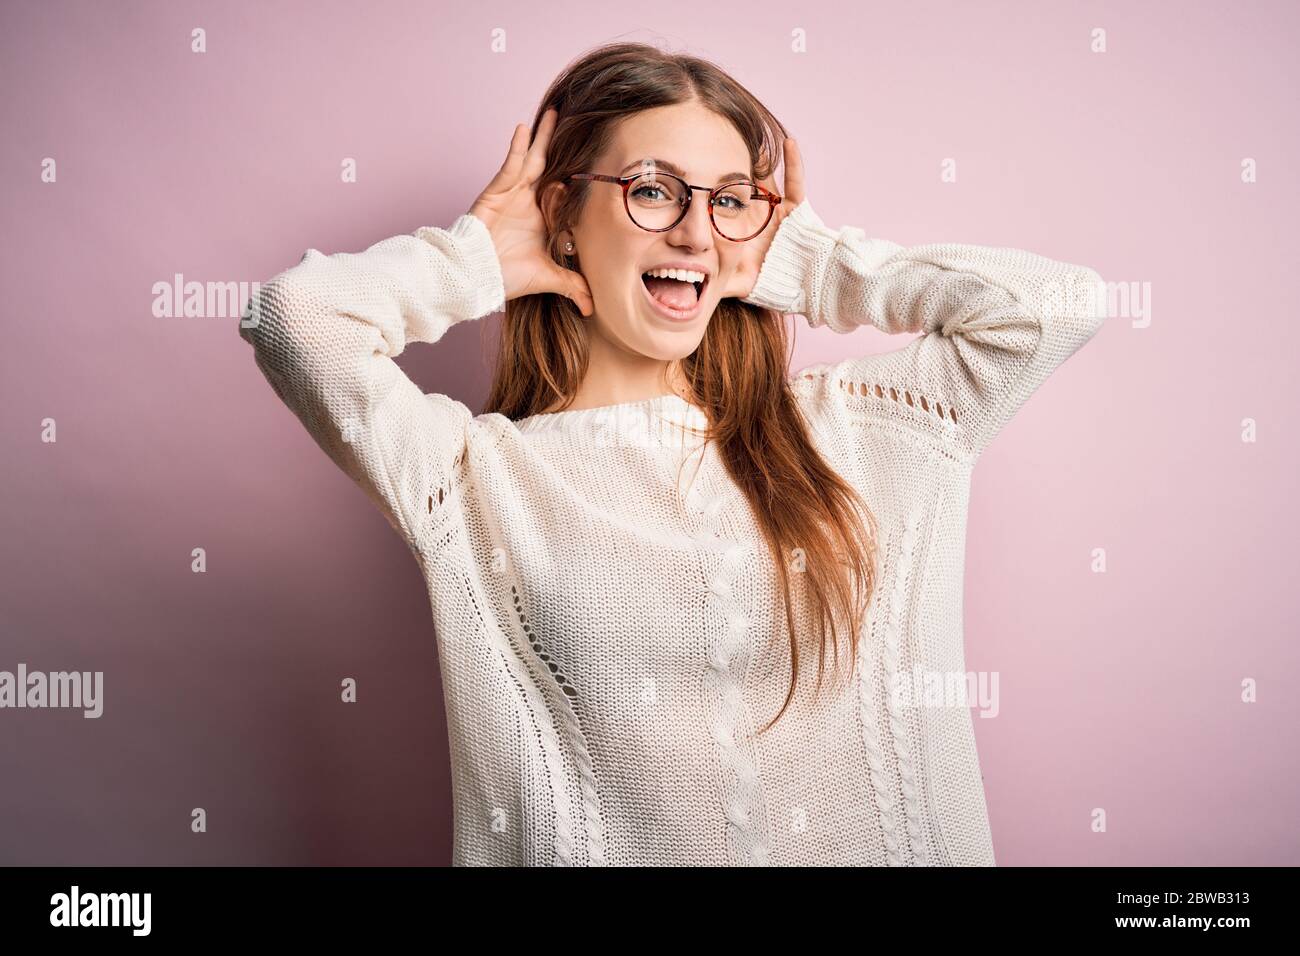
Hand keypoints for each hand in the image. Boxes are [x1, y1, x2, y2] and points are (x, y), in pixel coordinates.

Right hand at [468, 108, 593, 315]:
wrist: (477, 275)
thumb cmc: (507, 275)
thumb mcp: (549, 277)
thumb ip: (572, 284)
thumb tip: (593, 307)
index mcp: (543, 217)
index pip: (565, 191)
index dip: (578, 177)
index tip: (598, 159)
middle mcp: (530, 201)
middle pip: (551, 168)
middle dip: (562, 146)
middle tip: (580, 123)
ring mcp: (514, 193)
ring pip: (533, 159)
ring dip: (543, 136)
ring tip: (556, 113)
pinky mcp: (498, 190)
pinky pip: (510, 163)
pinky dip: (517, 146)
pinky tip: (524, 128)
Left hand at [716, 136, 806, 300]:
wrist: (800, 286)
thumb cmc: (769, 282)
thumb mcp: (736, 279)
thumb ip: (714, 279)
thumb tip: (687, 285)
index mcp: (744, 225)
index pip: (727, 199)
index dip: (716, 185)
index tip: (701, 168)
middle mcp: (760, 213)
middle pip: (745, 184)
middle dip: (735, 166)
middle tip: (720, 144)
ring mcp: (778, 209)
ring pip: (767, 178)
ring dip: (761, 159)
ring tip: (749, 136)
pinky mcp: (797, 210)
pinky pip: (796, 184)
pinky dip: (794, 163)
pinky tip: (788, 142)